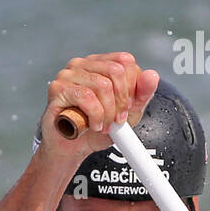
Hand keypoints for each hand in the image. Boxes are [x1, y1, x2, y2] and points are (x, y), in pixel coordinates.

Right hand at [39, 52, 159, 157]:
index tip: (126, 109)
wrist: (72, 149)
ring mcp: (69, 74)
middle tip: (116, 120)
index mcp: (101, 64)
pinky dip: (95, 116)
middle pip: (116, 70)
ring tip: (102, 125)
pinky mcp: (58, 88)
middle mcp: (84, 64)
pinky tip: (92, 125)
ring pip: (103, 85)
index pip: (125, 61)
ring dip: (107, 113)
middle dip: (121, 101)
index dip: (131, 87)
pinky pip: (86, 97)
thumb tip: (151, 76)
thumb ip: (141, 96)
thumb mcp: (127, 115)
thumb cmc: (95, 129)